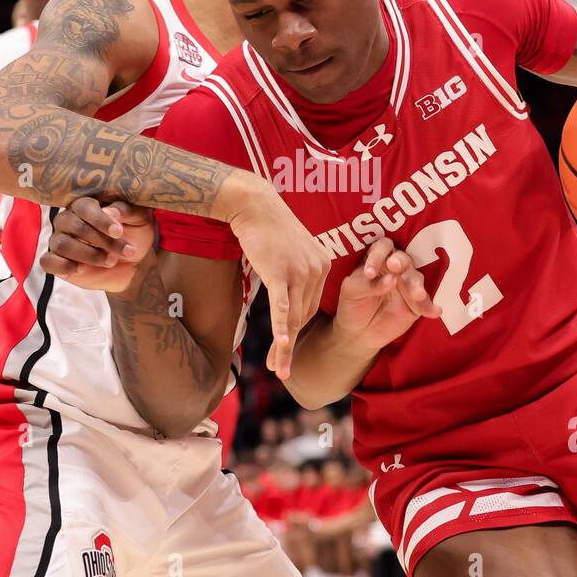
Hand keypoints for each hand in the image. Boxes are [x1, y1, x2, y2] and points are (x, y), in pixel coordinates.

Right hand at [39, 197, 155, 292]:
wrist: (133, 266)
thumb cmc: (134, 236)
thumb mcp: (139, 221)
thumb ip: (127, 211)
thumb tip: (109, 211)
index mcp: (85, 205)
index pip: (83, 206)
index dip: (100, 219)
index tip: (118, 232)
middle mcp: (67, 220)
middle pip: (73, 225)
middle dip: (101, 240)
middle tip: (125, 251)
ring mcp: (59, 240)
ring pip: (62, 243)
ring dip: (88, 254)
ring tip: (111, 261)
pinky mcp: (55, 261)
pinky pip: (47, 261)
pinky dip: (63, 265)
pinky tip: (81, 269)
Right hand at [226, 181, 330, 381]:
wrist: (254, 204)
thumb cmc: (267, 227)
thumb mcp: (288, 251)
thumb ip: (293, 272)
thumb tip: (286, 291)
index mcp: (322, 266)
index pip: (309, 307)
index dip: (297, 333)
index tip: (287, 352)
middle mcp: (316, 270)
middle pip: (303, 317)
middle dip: (291, 348)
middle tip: (282, 372)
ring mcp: (300, 272)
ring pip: (293, 318)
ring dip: (284, 348)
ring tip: (278, 370)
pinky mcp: (281, 273)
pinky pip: (282, 307)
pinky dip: (282, 329)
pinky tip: (281, 348)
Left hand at [334, 237, 441, 351]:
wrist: (358, 333)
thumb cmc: (352, 305)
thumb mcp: (352, 292)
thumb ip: (369, 284)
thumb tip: (392, 279)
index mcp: (378, 260)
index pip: (383, 247)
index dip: (378, 255)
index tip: (369, 273)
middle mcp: (395, 269)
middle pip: (404, 259)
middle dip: (400, 262)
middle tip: (395, 266)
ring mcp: (407, 286)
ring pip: (416, 279)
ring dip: (416, 286)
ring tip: (418, 295)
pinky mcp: (416, 304)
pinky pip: (425, 303)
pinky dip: (431, 307)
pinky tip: (435, 311)